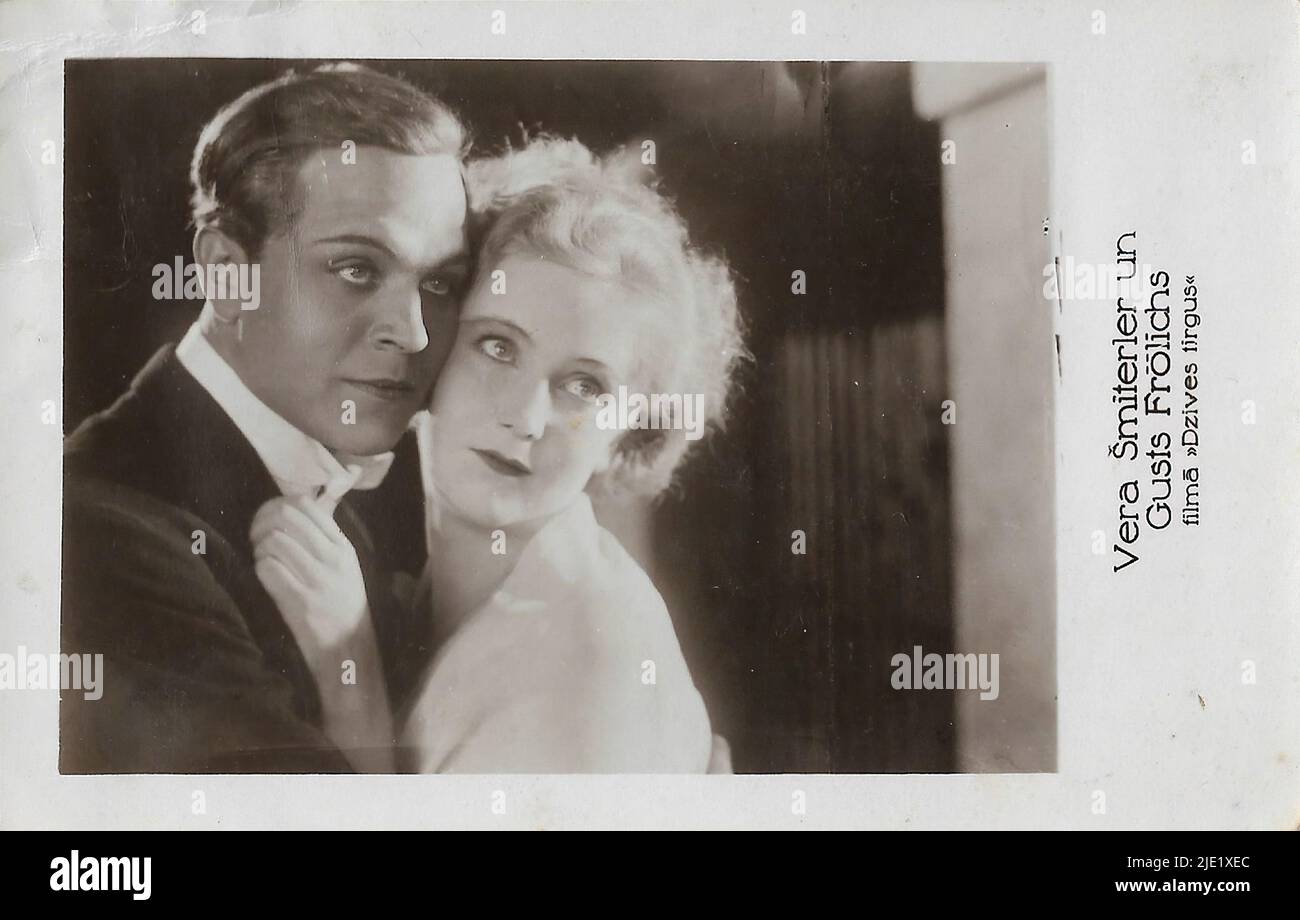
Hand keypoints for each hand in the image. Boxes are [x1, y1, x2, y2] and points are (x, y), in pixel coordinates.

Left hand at [251, 487, 394, 771]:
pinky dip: (260, 569)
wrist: (349, 648)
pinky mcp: (300, 600)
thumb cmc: (342, 605)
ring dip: (260, 549)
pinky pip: (268, 569)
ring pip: (273, 541)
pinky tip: (265, 578)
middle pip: (285, 517)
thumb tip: (296, 510)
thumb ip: (325, 539)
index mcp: (342, 546)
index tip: (268, 521)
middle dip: (262, 524)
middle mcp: (332, 557)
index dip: (277, 507)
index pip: (305, 505)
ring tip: (262, 561)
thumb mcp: (345, 566)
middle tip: (257, 539)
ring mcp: (317, 578)